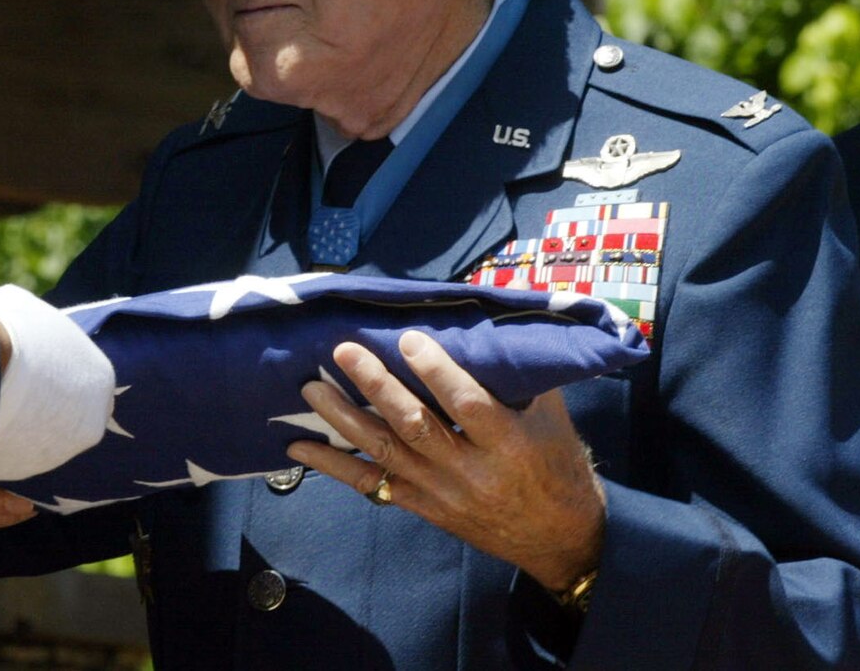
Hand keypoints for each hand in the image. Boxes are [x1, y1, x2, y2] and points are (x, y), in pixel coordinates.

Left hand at [285, 331, 605, 591]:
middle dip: (376, 386)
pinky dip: (332, 466)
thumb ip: (518, 375)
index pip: (467, 404)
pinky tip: (299, 445)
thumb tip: (482, 320)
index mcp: (509, 444)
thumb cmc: (555, 464)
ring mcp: (441, 492)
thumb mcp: (551, 418)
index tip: (409, 337)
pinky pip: (371, 485)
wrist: (561, 539)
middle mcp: (471, 470)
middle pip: (415, 425)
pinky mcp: (422, 507)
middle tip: (343, 351)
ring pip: (385, 452)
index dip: (437, 371)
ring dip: (343, 418)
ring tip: (311, 387)